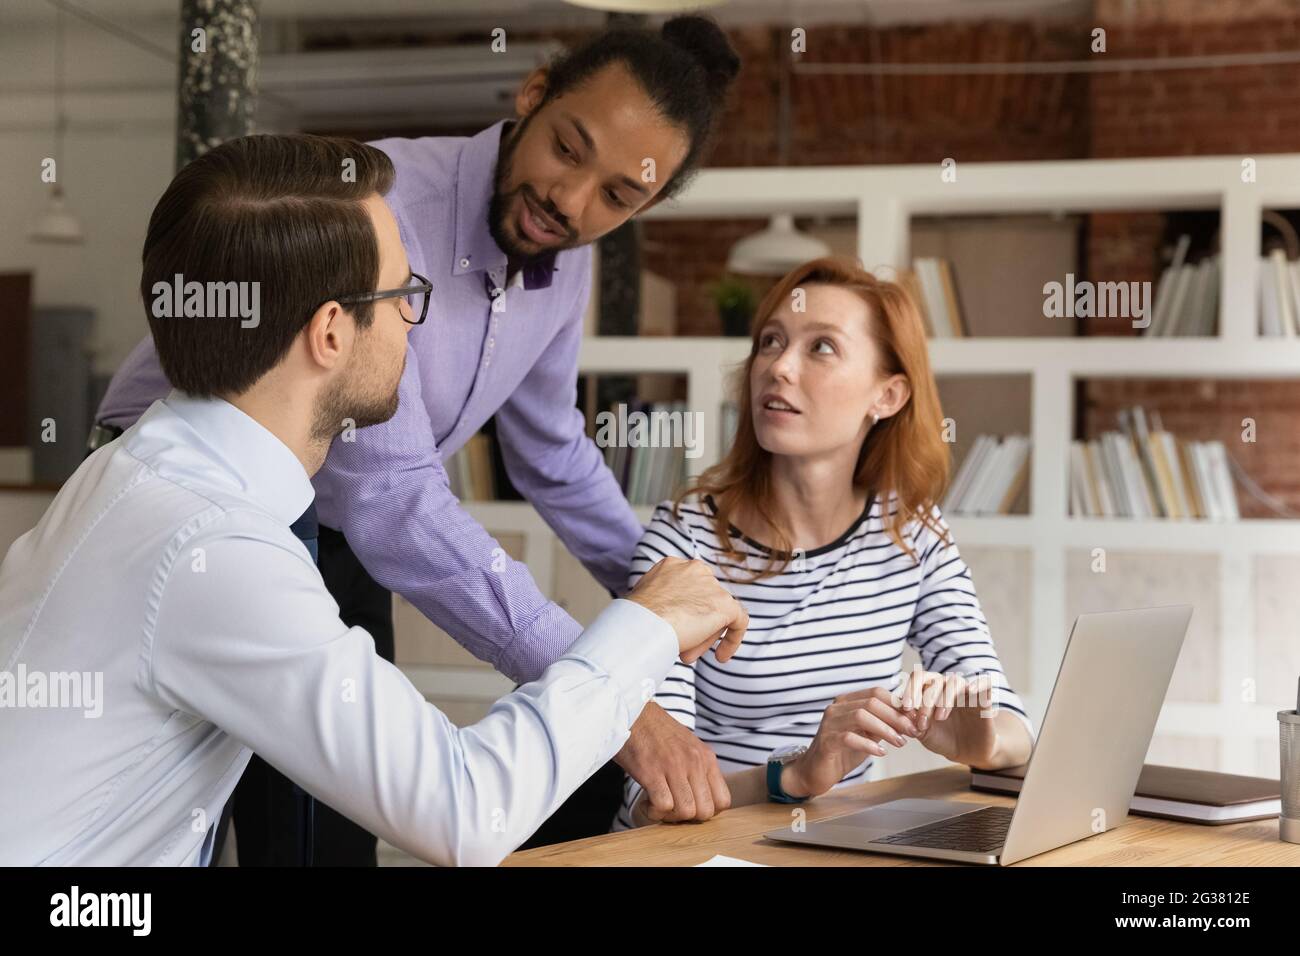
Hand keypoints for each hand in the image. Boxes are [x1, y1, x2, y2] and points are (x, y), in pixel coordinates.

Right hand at [616, 702, 730, 822]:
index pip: (722, 801)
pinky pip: (663, 805)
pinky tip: (645, 801)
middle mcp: (695, 762)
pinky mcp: (652, 771)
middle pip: (705, 812)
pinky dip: (653, 811)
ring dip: (669, 815)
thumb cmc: (656, 731)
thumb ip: (697, 768)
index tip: (688, 805)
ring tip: (656, 803)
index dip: (705, 811)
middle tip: (671, 807)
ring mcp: (674, 766)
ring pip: (686, 811)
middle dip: (687, 817)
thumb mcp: (688, 745)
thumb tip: (700, 797)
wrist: (632, 711)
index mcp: (706, 757)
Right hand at [626, 556, 748, 663]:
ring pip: (717, 613)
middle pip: (704, 600)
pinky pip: (739, 621)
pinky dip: (732, 639)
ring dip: (703, 636)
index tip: (675, 629)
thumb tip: (672, 620)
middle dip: (694, 625)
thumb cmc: (636, 620)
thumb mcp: (646, 603)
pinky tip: (721, 656)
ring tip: (686, 653)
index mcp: (673, 565)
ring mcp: (712, 586)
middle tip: (680, 646)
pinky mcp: (725, 604)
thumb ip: (664, 603)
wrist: (642, 625)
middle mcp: (695, 570)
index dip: (683, 612)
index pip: (688, 589)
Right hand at [783, 688, 919, 798]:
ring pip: (861, 716)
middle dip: (896, 716)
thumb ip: (882, 725)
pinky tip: (881, 752)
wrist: (815, 771)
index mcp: (847, 702)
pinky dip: (868, 744)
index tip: (914, 719)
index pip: (876, 692)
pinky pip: (849, 737)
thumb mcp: (866, 735)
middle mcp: (836, 708)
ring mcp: (829, 723)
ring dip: (885, 729)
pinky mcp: (826, 741)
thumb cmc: (843, 752)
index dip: (897, 704)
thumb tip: (908, 719)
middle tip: (912, 731)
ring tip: (900, 742)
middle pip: (871, 702)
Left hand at [896, 669, 997, 764]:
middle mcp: (946, 686)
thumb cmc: (943, 739)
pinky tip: (970, 691)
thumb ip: (911, 720)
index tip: (905, 708)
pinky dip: (978, 684)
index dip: (910, 690)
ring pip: (954, 681)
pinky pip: (984, 683)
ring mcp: (965, 691)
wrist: (967, 752)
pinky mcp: (984, 699)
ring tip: (939, 717)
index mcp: (929, 689)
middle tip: (921, 721)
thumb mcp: (923, 732)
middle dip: (925, 700)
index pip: (917, 678)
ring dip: (944, 698)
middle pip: (933, 680)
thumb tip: (899, 708)